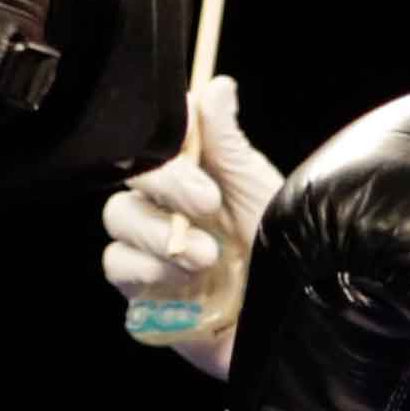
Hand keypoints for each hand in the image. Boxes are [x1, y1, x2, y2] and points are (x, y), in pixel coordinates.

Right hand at [103, 75, 285, 376]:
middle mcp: (169, 211)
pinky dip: (146, 269)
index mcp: (197, 180)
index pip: (158, 145)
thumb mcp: (262, 192)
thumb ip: (230, 144)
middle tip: (209, 202)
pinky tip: (182, 281)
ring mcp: (153, 250)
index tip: (203, 161)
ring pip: (118, 219)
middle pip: (131, 179)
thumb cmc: (283, 255)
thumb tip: (217, 86)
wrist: (291, 324)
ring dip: (157, 233)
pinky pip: (118, 266)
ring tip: (205, 257)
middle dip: (167, 186)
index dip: (170, 148)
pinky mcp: (143, 292)